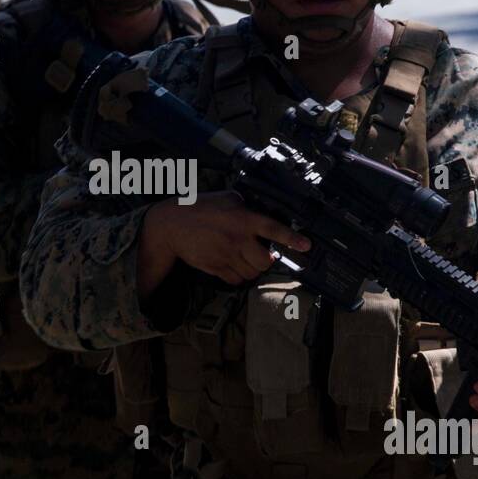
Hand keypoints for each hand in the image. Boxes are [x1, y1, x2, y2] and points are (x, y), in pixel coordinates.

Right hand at [138, 191, 309, 297]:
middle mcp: (238, 239)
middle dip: (266, 261)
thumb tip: (260, 210)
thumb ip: (246, 205)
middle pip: (265, 262)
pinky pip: (236, 281)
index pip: (273, 229)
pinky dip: (238, 277)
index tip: (306, 245)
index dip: (291, 239)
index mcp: (243, 219)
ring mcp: (226, 256)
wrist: (171, 226)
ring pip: (252, 273)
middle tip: (262, 255)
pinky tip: (233, 266)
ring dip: (253, 269)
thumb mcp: (227, 198)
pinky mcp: (216, 268)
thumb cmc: (198, 208)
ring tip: (245, 259)